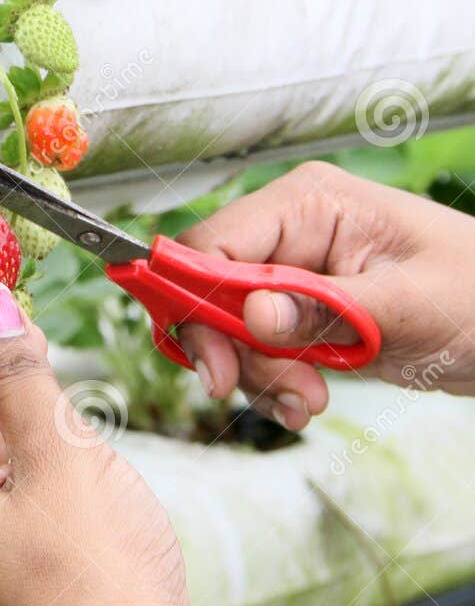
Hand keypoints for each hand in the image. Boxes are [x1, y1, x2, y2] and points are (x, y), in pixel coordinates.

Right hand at [177, 161, 474, 431]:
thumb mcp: (407, 305)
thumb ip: (326, 309)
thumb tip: (253, 315)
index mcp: (307, 202)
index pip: (214, 242)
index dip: (198, 301)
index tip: (216, 364)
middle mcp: (288, 232)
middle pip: (211, 289)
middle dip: (236, 350)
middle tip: (281, 393)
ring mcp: (292, 274)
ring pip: (228, 328)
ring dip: (259, 375)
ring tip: (309, 402)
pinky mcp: (301, 313)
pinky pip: (257, 349)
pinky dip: (271, 383)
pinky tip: (305, 403)